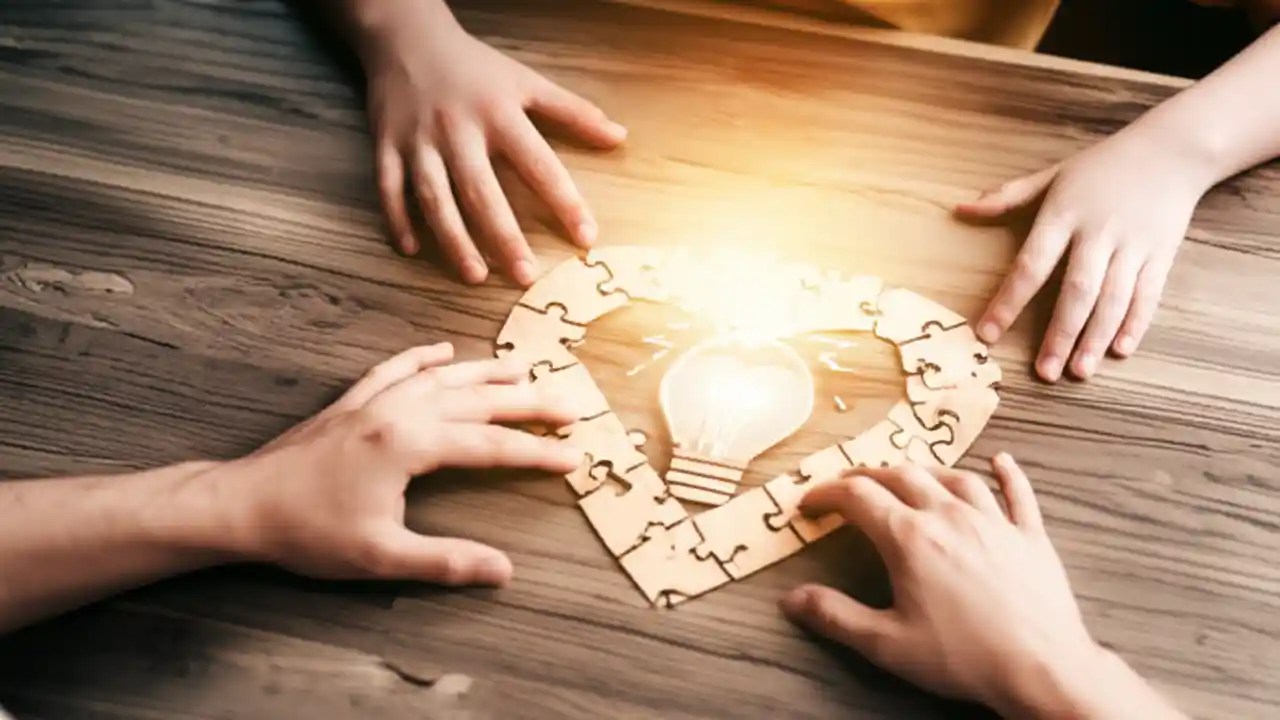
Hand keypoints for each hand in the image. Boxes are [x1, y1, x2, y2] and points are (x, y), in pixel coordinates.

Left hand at [222, 343, 580, 585]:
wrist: (241, 505)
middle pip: (477, 400)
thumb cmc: (308, 532)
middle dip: (527, 404)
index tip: (574, 457)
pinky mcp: (350, 403)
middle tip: (569, 406)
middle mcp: (397, 412)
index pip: (491, 446)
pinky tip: (442, 351)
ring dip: (486, 373)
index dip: (537, 452)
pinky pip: (395, 368)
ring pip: (441, 376)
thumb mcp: (381, 555)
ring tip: (523, 372)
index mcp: (410, 445)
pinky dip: (422, 357)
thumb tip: (503, 570)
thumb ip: (446, 561)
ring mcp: (372, 401)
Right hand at [358, 1, 625, 285]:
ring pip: (435, 197)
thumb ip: (574, 112)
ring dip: (453, 239)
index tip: (585, 237)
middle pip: (482, 191)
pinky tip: (412, 249)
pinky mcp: (385, 145)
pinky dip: (398, 219)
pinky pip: (389, 189)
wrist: (407, 37)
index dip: (564, 201)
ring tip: (475, 275)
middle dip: (503, 236)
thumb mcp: (527, 82)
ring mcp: (419, 141)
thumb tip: (619, 136)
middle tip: (524, 275)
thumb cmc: (475, 68)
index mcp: (499, 115)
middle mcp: (458, 131)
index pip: (539, 164)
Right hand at [779, 456, 1105, 714]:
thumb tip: (791, 598)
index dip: (826, 494)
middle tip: (848, 486)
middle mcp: (949, 516)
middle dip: (867, 475)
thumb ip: (835, 616)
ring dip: (923, 471)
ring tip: (907, 474)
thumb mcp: (886, 644)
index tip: (809, 503)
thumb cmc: (963, 658)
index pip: (857, 497)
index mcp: (910, 538)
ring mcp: (994, 522)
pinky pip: (1018, 494)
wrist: (1042, 669)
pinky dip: (1008, 474)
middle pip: (901, 475)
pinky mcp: (1030, 536)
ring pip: (953, 477)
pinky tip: (1000, 461)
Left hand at [956, 129, 1213, 381]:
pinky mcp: (1161, 254)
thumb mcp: (1052, 174)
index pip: (1031, 265)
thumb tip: (961, 209)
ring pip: (1113, 299)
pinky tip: (1119, 350)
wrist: (1171, 149)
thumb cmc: (1101, 166)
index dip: (1009, 301)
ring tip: (1079, 372)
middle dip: (1060, 334)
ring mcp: (1132, 245)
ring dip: (1095, 338)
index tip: (988, 333)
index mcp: (1063, 215)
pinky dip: (1134, 323)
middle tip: (1044, 373)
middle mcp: (1098, 233)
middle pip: (1077, 291)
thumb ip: (1007, 197)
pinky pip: (1147, 295)